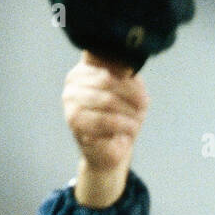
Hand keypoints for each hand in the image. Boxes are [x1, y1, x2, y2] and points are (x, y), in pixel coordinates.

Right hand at [61, 52, 147, 205]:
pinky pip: (105, 121)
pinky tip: (130, 130)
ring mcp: (70, 103)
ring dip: (129, 112)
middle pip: (108, 80)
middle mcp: (72, 84)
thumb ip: (126, 73)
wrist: (112, 150)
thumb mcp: (129, 91)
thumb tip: (128, 64)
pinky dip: (124, 125)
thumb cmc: (121, 117)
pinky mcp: (75, 124)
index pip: (108, 64)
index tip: (144, 96)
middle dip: (131, 95)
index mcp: (83, 71)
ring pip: (108, 100)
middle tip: (143, 108)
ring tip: (137, 121)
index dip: (130, 80)